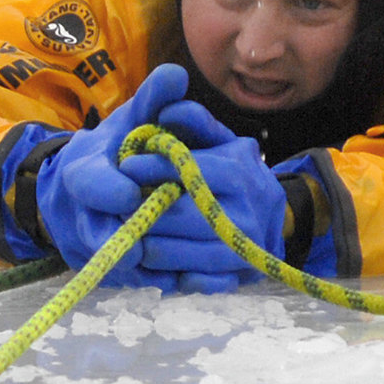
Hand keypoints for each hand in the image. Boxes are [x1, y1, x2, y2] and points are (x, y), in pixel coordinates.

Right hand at [34, 62, 196, 288]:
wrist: (87, 195)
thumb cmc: (118, 152)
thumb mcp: (131, 122)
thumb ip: (152, 101)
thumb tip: (175, 75)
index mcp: (85, 175)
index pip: (89, 185)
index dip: (108, 191)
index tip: (129, 194)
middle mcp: (87, 217)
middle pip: (104, 234)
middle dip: (135, 232)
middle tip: (173, 229)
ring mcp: (102, 250)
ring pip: (127, 265)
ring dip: (160, 263)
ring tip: (201, 260)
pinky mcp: (121, 275)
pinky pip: (149, 283)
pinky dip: (180, 282)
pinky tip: (217, 279)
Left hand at [118, 100, 286, 294]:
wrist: (262, 214)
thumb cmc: (223, 169)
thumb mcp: (211, 137)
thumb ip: (191, 119)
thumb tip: (170, 100)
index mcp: (242, 166)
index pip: (195, 169)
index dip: (158, 169)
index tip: (128, 168)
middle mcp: (254, 205)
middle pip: (192, 216)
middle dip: (150, 215)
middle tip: (121, 212)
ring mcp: (251, 244)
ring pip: (196, 253)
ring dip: (157, 248)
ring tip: (132, 240)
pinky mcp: (245, 276)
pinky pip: (209, 283)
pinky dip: (180, 277)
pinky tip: (157, 268)